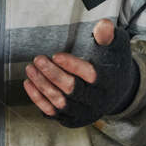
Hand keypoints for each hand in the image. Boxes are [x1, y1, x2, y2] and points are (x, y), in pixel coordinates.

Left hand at [23, 18, 137, 126]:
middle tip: (38, 59)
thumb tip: (102, 25)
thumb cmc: (112, 64)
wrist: (116, 92)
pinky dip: (38, 98)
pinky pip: (52, 112)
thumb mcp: (116, 47)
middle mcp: (97, 102)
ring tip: (30, 69)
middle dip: (52, 74)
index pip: (90, 75)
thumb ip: (108, 35)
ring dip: (42, 85)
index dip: (72, 65)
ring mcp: (84, 113)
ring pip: (59, 102)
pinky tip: (29, 83)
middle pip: (72, 90)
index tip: (56, 55)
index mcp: (109, 83)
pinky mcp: (71, 120)